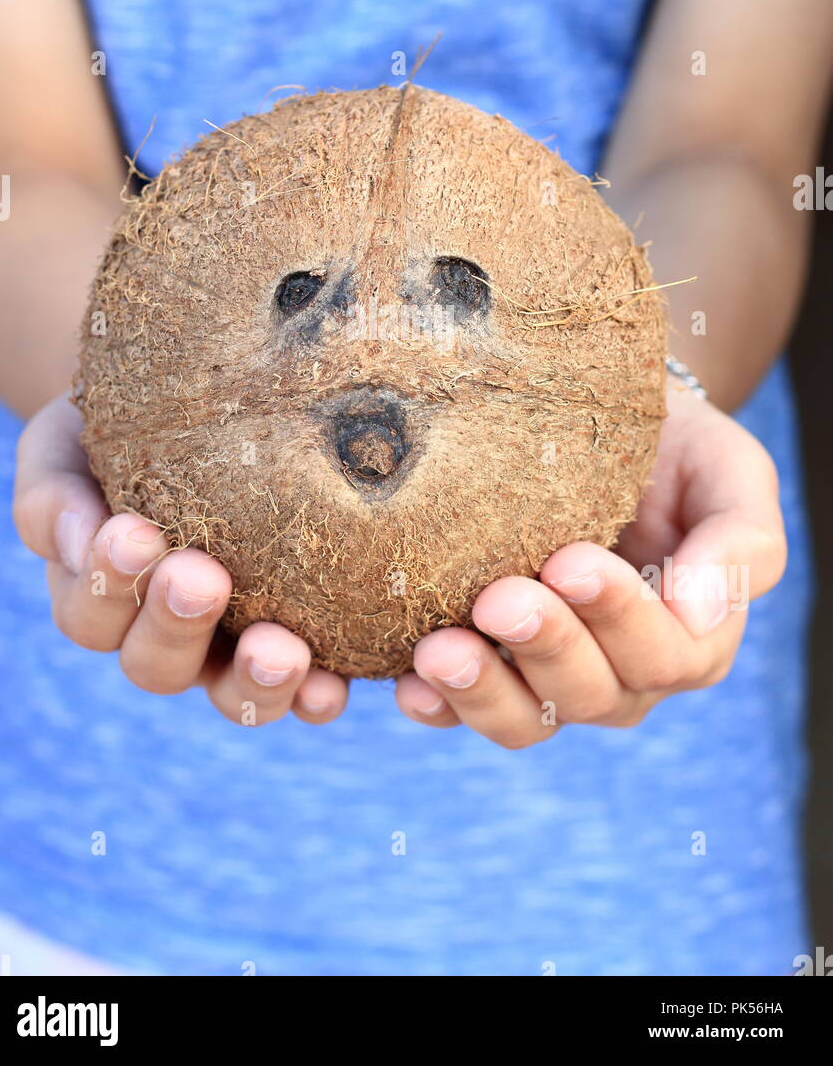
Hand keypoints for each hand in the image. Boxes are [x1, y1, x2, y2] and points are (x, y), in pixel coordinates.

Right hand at [13, 394, 347, 725]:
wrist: (201, 402)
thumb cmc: (125, 423)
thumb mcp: (67, 444)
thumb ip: (54, 495)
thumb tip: (79, 542)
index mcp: (103, 596)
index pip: (90, 615)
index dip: (108, 586)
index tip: (134, 532)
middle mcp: (164, 634)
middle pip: (156, 665)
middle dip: (176, 625)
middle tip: (201, 578)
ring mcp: (232, 649)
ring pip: (232, 695)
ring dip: (254, 682)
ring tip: (279, 650)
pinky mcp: (301, 648)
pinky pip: (306, 693)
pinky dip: (316, 697)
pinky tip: (330, 687)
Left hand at [395, 380, 786, 746]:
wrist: (600, 426)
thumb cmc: (676, 449)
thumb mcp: (730, 472)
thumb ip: (741, 541)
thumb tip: (701, 612)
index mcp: (692, 638)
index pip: (664, 653)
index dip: (617, 615)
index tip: (570, 560)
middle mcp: (625, 675)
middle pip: (589, 693)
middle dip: (543, 646)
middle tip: (498, 596)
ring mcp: (553, 681)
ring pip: (526, 721)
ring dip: (481, 691)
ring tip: (438, 650)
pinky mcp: (493, 671)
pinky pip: (464, 713)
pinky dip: (437, 707)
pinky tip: (407, 683)